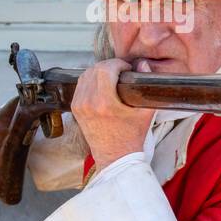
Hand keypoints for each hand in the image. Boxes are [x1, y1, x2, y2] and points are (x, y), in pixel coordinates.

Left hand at [70, 58, 153, 176]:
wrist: (115, 157)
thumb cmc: (131, 138)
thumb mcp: (145, 112)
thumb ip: (145, 86)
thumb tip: (143, 65)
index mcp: (104, 102)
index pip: (106, 69)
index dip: (118, 64)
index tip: (127, 68)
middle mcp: (88, 102)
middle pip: (94, 69)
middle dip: (109, 66)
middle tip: (121, 72)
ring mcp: (79, 105)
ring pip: (85, 74)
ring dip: (99, 72)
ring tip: (112, 77)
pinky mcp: (75, 108)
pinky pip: (80, 85)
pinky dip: (91, 81)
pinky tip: (102, 86)